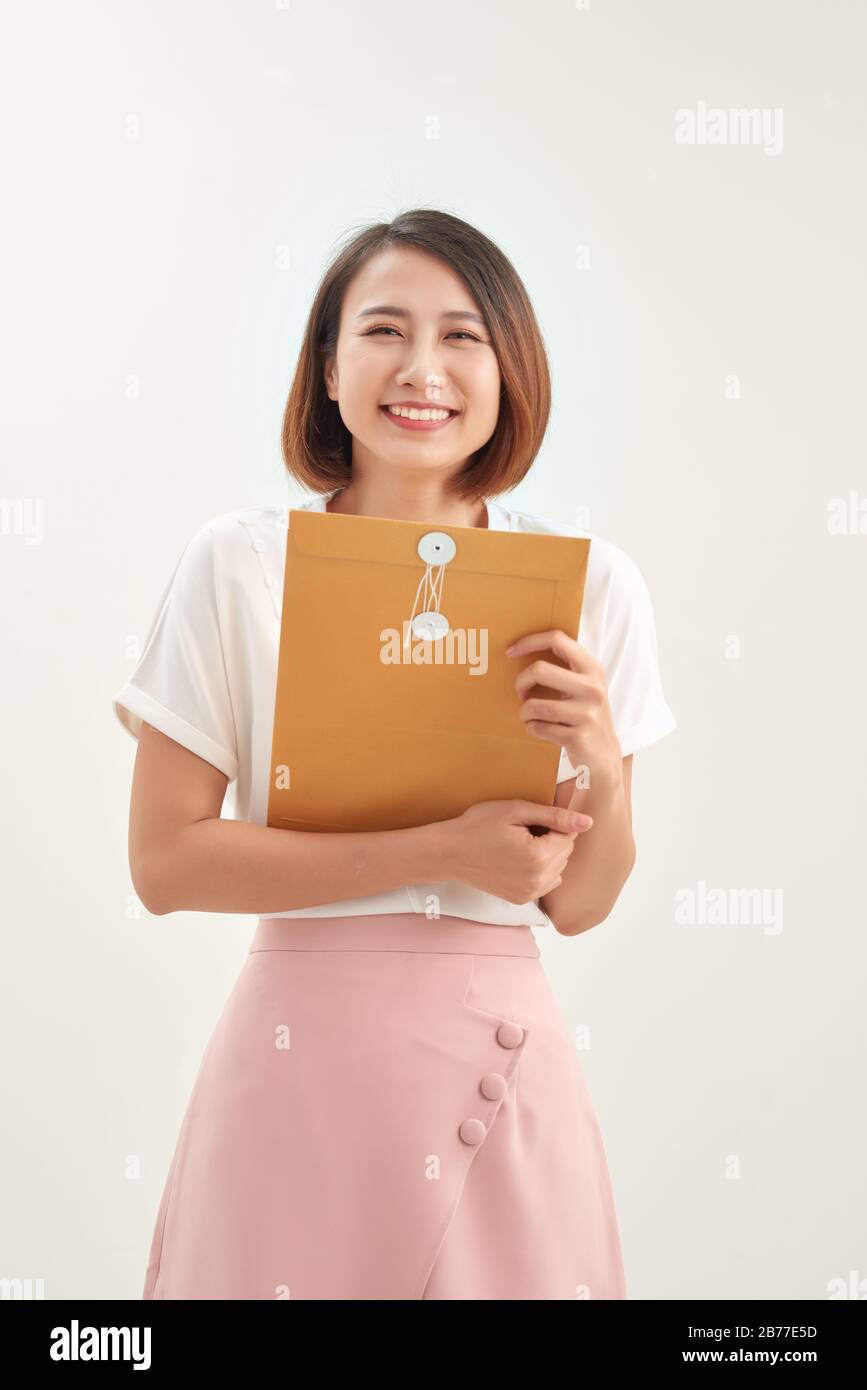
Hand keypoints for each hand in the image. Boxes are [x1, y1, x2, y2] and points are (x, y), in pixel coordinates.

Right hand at [443, 799, 592, 904]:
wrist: (449, 852)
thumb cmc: (478, 825)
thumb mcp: (516, 810)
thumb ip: (555, 817)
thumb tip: (588, 822)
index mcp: (538, 856)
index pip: (569, 836)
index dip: (552, 823)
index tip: (530, 820)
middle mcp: (537, 880)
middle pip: (566, 852)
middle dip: (552, 839)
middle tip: (522, 831)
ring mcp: (529, 893)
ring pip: (558, 868)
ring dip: (547, 855)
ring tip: (520, 845)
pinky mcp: (521, 899)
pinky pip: (547, 882)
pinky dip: (540, 870)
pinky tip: (519, 860)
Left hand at [505, 629, 621, 790]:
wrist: (603, 755)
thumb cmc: (584, 715)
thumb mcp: (583, 686)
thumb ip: (564, 667)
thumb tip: (521, 648)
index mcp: (592, 668)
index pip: (557, 639)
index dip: (529, 641)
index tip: (510, 652)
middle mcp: (592, 687)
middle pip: (540, 670)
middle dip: (521, 682)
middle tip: (521, 693)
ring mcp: (587, 713)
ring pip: (534, 704)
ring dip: (524, 712)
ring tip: (529, 716)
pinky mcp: (578, 736)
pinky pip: (537, 727)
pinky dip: (531, 728)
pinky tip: (538, 729)